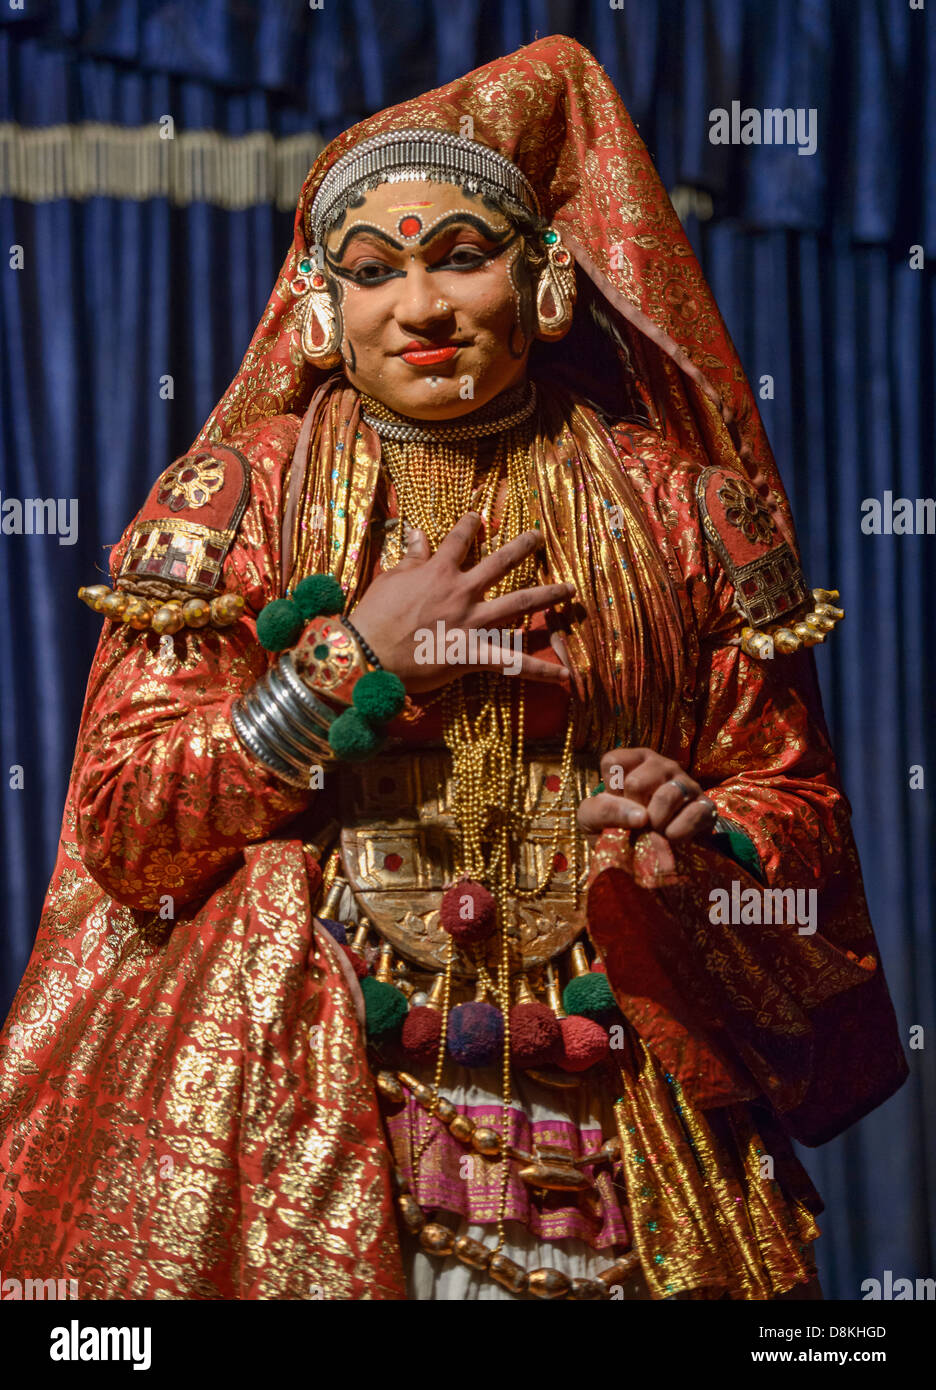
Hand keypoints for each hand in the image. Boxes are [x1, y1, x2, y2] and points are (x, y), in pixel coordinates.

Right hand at [348, 512, 574, 694]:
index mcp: (439, 571)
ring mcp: (472, 622)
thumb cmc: (373, 616)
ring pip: (518, 604)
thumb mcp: (390, 579)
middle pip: (500, 563)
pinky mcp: (473, 653)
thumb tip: (417, 532)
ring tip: (569, 590)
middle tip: (539, 537)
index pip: (458, 540)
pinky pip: (513, 662)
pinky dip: (540, 670)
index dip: (469, 525)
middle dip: (522, 547)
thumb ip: (410, 557)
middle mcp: (462, 591)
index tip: (478, 516)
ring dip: (547, 595)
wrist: (368, 653)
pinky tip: (565, 676)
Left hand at [577, 748, 717, 842]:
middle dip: (633, 811)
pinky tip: (672, 838)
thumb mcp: (592, 819)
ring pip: (667, 796)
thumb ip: (602, 810)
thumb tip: (640, 816)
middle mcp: (661, 765)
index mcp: (633, 761)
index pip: (612, 762)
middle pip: (637, 782)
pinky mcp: (706, 806)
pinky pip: (694, 814)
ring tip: (654, 832)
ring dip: (655, 824)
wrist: (650, 859)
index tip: (617, 804)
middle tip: (637, 822)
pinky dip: (678, 833)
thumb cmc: (617, 829)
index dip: (610, 791)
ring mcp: (686, 783)